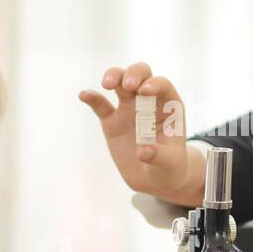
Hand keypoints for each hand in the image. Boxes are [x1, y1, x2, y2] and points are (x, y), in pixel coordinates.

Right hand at [78, 62, 192, 199]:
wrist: (151, 178)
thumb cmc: (168, 167)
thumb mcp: (169, 164)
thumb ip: (159, 156)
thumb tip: (144, 151)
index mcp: (168, 107)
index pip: (163, 86)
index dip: (154, 84)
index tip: (144, 90)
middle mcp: (149, 102)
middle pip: (141, 75)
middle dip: (134, 74)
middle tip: (128, 85)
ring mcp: (129, 108)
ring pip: (120, 82)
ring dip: (113, 76)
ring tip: (106, 84)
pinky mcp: (112, 120)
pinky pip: (100, 105)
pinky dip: (92, 98)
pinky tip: (84, 95)